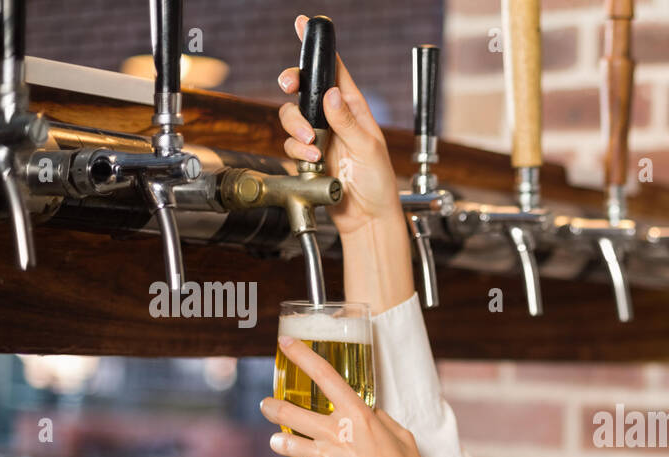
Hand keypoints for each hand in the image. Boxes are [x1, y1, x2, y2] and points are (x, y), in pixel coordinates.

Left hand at [260, 335, 461, 456]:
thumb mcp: (401, 437)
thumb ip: (379, 420)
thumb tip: (367, 412)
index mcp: (358, 416)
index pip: (325, 376)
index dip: (302, 355)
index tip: (286, 343)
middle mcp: (336, 433)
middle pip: (287, 411)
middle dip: (271, 406)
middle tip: (267, 405)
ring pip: (283, 443)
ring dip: (280, 442)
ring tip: (281, 442)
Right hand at [276, 14, 401, 237]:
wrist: (367, 219)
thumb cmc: (379, 185)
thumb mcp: (368, 150)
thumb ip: (347, 123)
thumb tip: (330, 95)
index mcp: (354, 108)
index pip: (335, 70)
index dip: (320, 47)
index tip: (304, 24)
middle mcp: (335, 118)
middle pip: (303, 88)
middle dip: (292, 84)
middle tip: (289, 87)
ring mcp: (320, 136)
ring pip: (292, 116)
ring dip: (296, 127)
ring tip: (313, 145)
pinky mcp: (308, 156)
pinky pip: (291, 143)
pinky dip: (296, 149)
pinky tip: (312, 161)